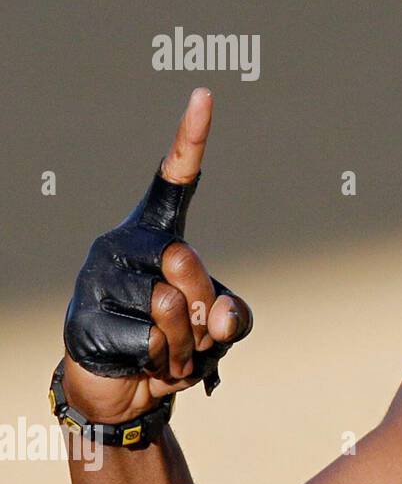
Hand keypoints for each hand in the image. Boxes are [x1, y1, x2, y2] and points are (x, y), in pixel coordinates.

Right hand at [61, 89, 252, 423]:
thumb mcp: (222, 328)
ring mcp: (97, 278)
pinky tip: (143, 365)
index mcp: (158, 233)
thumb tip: (218, 316)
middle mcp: (123, 244)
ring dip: (183, 345)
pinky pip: (148, 343)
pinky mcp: (84, 320)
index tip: (205, 94)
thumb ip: (234, 316)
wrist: (126, 388)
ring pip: (168, 309)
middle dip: (205, 309)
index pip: (177, 180)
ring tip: (166, 352)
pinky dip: (160, 364)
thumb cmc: (180, 342)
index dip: (192, 139)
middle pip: (187, 262)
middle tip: (193, 331)